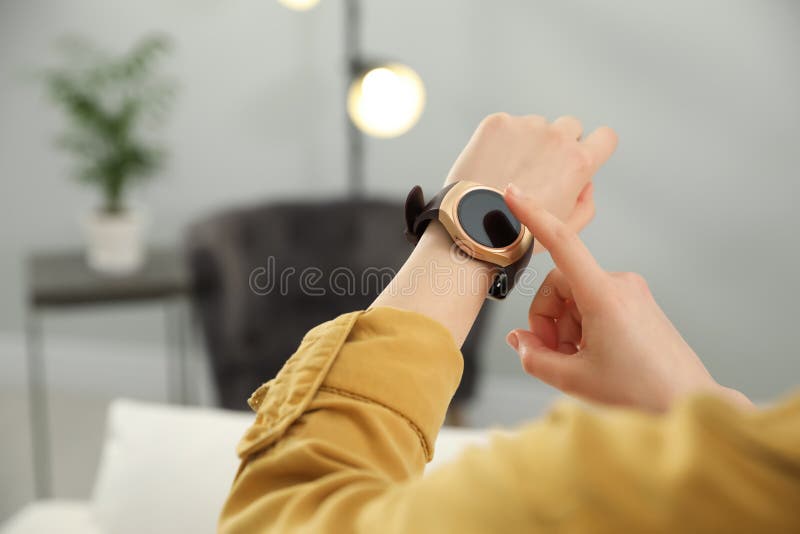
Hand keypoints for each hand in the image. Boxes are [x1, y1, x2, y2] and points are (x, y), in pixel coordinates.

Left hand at [446, 113, 616, 249]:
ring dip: (528, 142)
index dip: (595, 147)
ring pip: (537, 126)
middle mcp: (557, 137)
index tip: (580, 155)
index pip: (606, 137)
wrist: (472, 225)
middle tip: (537, 170)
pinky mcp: (498, 123)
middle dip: (558, 144)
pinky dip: (502, 141)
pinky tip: (491, 165)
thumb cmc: (518, 233)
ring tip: (507, 172)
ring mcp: (526, 126)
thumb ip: (586, 202)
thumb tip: (586, 182)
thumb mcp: (566, 230)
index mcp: (580, 162)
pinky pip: (508, 125)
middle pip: (569, 127)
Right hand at [503, 185, 751, 411]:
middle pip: (559, 284)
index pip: (562, 243)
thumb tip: (519, 341)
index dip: (533, 216)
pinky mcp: (638, 302)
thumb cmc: (642, 393)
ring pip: (575, 296)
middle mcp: (620, 285)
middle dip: (548, 318)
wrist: (688, 404)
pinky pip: (594, 302)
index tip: (514, 195)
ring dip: (565, 326)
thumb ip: (534, 357)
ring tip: (577, 361)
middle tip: (552, 354)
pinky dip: (582, 326)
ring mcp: (632, 292)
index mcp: (604, 296)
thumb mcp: (573, 379)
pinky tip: (591, 354)